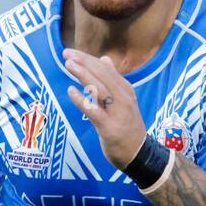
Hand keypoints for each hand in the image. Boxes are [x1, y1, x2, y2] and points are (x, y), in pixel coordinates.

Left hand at [64, 49, 146, 169]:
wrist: (138, 153)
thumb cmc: (127, 126)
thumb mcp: (124, 100)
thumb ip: (113, 80)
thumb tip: (104, 59)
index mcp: (125, 90)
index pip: (105, 69)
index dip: (88, 59)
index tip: (72, 52)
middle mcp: (123, 98)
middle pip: (102, 75)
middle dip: (84, 62)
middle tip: (66, 53)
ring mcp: (117, 113)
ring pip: (99, 89)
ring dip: (83, 75)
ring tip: (69, 65)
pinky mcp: (109, 128)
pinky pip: (94, 111)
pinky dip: (82, 100)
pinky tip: (71, 91)